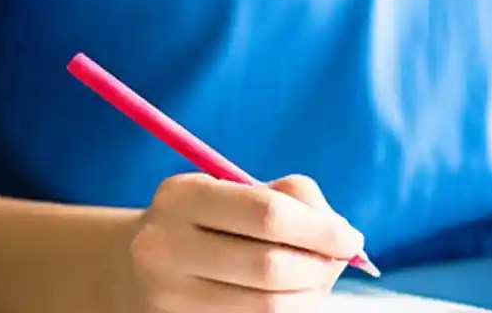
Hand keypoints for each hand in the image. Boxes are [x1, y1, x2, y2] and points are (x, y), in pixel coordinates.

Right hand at [115, 173, 364, 312]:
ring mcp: (166, 297)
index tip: (352, 239)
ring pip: (265, 307)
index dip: (321, 229)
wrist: (139, 266)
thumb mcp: (240, 191)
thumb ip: (295, 200)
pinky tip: (289, 298)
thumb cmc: (212, 219)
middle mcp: (164, 247)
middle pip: (269, 267)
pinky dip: (286, 312)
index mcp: (183, 196)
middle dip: (320, 267)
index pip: (268, 214)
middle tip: (338, 263)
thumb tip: (344, 239)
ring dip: (309, 296)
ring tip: (317, 282)